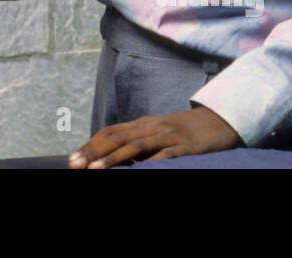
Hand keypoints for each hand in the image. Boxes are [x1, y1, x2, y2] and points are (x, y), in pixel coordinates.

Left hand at [68, 107, 240, 167]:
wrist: (219, 121)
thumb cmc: (183, 131)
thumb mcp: (156, 134)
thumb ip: (136, 143)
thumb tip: (110, 158)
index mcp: (141, 124)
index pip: (109, 133)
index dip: (90, 146)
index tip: (72, 159)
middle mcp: (151, 127)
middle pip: (116, 137)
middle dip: (93, 152)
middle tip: (75, 165)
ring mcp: (168, 135)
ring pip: (136, 146)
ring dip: (113, 158)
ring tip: (96, 170)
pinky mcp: (186, 146)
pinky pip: (167, 155)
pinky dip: (153, 162)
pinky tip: (142, 170)